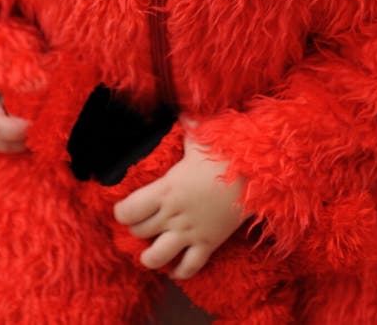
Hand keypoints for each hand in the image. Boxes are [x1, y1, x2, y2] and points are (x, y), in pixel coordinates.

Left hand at [113, 126, 249, 279]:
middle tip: (140, 223)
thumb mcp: (200, 134)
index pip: (128, 211)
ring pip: (157, 257)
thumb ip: (185, 122)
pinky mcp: (209, 244)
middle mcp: (173, 214)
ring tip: (150, 251)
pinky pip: (189, 268)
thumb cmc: (224, 152)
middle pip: (139, 233)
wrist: (256, 175)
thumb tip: (180, 104)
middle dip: (135, 230)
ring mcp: (190, 232)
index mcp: (166, 188)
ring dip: (149, 257)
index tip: (123, 209)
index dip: (120, 212)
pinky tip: (174, 268)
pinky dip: (178, 272)